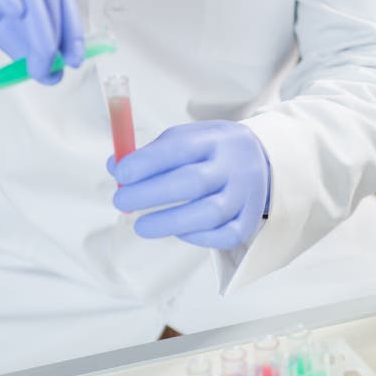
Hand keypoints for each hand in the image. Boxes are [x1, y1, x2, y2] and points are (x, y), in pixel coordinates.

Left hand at [107, 120, 269, 248]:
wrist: (260, 160)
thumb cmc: (210, 150)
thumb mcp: (185, 138)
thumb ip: (151, 152)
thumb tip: (115, 168)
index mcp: (215, 138)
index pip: (180, 147)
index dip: (148, 162)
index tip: (121, 174)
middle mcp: (234, 165)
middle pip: (193, 181)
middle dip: (151, 194)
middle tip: (121, 201)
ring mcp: (245, 194)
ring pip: (210, 213)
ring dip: (169, 222)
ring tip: (140, 226)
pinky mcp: (249, 220)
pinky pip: (225, 235)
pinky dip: (197, 237)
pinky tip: (176, 231)